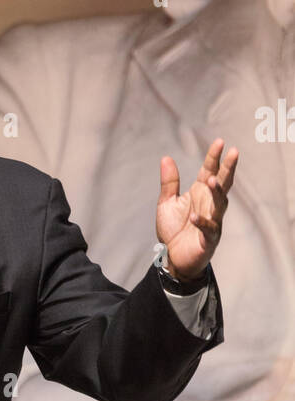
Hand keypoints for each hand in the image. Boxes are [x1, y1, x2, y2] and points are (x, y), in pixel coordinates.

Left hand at [156, 138, 238, 280]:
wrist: (173, 258)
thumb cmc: (173, 230)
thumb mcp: (167, 203)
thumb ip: (169, 182)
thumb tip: (166, 158)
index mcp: (200, 193)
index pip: (209, 171)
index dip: (214, 157)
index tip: (220, 142)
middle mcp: (209, 205)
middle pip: (222, 183)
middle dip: (228, 168)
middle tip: (234, 152)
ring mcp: (212, 221)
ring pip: (219, 204)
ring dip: (217, 193)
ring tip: (212, 180)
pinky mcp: (208, 239)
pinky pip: (208, 229)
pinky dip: (202, 223)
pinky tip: (195, 216)